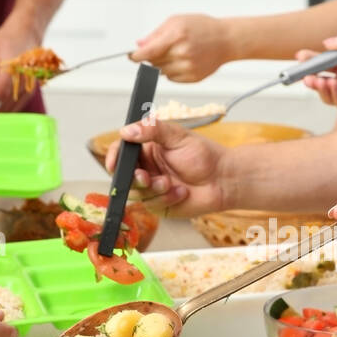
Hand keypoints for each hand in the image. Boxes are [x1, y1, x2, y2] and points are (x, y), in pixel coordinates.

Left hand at [0, 15, 42, 112]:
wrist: (26, 33)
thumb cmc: (4, 39)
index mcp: (12, 66)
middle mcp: (24, 76)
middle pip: (8, 100)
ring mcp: (31, 83)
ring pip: (16, 104)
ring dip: (2, 111)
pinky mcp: (32, 87)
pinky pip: (22, 102)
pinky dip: (11, 108)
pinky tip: (2, 110)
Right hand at [105, 119, 226, 213]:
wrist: (223, 179)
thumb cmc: (204, 155)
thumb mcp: (177, 136)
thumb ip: (151, 130)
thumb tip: (126, 131)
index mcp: (147, 150)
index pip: (121, 152)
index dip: (113, 158)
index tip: (113, 164)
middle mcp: (146, 169)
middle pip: (124, 176)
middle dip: (134, 178)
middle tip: (146, 177)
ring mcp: (152, 188)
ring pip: (136, 193)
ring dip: (153, 189)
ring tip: (171, 183)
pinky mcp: (160, 205)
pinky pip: (151, 206)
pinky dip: (165, 199)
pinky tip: (181, 193)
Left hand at [131, 14, 230, 82]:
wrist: (226, 40)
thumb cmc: (202, 27)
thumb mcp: (177, 21)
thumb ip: (156, 34)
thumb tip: (139, 45)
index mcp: (176, 36)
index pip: (148, 52)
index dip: (136, 57)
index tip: (131, 57)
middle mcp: (182, 53)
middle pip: (153, 63)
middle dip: (152, 57)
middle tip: (162, 48)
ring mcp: (188, 67)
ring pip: (161, 72)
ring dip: (162, 65)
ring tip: (176, 53)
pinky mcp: (193, 78)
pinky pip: (172, 78)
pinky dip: (172, 71)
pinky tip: (183, 61)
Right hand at [298, 31, 336, 125]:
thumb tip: (327, 42)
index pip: (324, 61)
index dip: (311, 58)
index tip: (301, 56)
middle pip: (319, 76)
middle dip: (308, 74)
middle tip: (301, 72)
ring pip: (324, 91)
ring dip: (317, 85)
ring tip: (316, 80)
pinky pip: (336, 101)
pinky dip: (331, 93)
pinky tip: (331, 85)